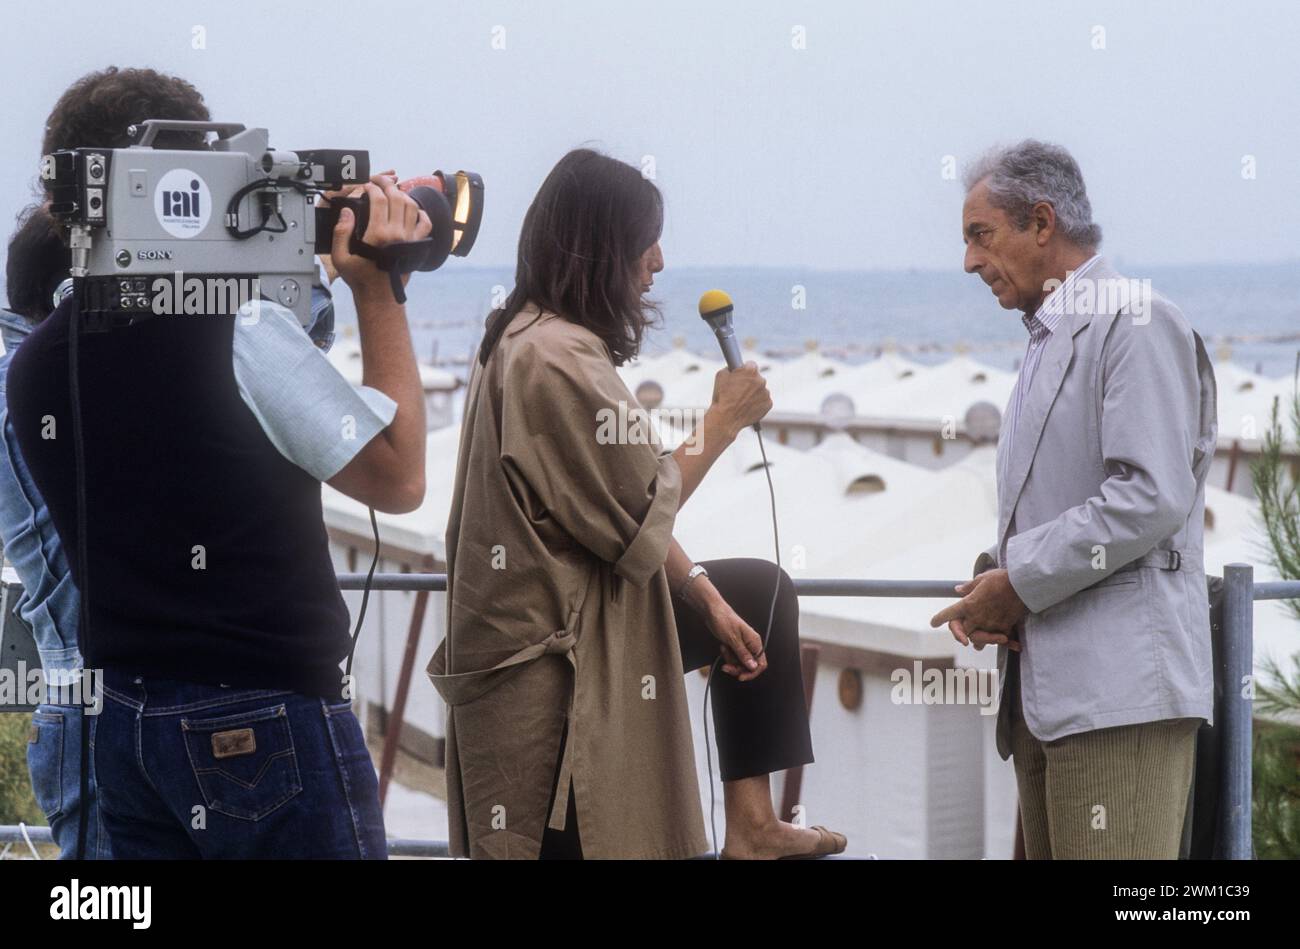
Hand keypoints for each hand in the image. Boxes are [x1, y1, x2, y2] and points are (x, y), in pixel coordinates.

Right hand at [329, 172, 431, 294]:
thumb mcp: (340, 257)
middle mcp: (397, 234)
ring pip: (412, 206)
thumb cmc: (360, 278)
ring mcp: (409, 239)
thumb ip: (340, 232)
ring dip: (402, 194)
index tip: (366, 185)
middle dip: (387, 184)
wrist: (380, 296)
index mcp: (378, 235)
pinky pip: (425, 223)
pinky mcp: (417, 245)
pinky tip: (411, 209)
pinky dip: (421, 213)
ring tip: (392, 192)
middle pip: (397, 197)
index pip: (379, 199)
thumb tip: (346, 212)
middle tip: (379, 181)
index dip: (372, 187)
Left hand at [703, 600, 767, 681]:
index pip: (760, 663)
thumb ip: (743, 654)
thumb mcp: (733, 639)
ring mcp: (743, 645)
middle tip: (727, 666)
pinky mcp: (735, 645)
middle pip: (749, 666)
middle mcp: (751, 645)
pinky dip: (727, 655)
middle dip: (737, 667)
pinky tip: (723, 647)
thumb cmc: (724, 620)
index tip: (741, 676)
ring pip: (739, 663)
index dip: (752, 672)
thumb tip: (752, 666)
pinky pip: (733, 657)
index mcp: (755, 642)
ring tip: (724, 649)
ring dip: (730, 660)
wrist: (713, 612)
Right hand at [710, 362, 771, 438]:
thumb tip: (734, 367)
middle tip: (740, 390)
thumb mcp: (721, 376)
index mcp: (751, 370)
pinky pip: (764, 401)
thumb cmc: (722, 397)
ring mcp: (766, 393)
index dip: (745, 370)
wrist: (726, 419)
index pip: (751, 365)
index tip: (742, 374)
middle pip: (757, 378)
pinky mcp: (769, 404)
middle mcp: (761, 380)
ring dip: (754, 393)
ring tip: (743, 401)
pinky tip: (748, 407)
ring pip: (761, 390)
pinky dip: (758, 403)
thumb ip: (730, 368)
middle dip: (750, 382)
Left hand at [930, 569, 1025, 651]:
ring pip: (980, 640)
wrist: (1022, 584)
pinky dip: (1008, 643)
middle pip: (962, 632)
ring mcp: (990, 624)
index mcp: (968, 604)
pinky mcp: (1004, 627)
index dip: (939, 618)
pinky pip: (1003, 640)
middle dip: (960, 635)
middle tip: (961, 639)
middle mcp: (976, 617)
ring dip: (980, 642)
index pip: (948, 614)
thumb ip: (969, 587)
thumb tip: (957, 590)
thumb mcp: (982, 578)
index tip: (933, 623)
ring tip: (979, 646)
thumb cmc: (1001, 578)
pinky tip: (1013, 646)